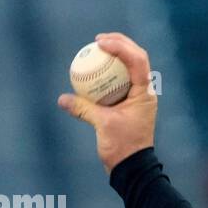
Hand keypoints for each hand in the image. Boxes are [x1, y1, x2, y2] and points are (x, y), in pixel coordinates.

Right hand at [57, 32, 156, 173]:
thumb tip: (62, 99)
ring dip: (116, 54)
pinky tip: (93, 70)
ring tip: (97, 48)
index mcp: (145, 93)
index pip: (138, 60)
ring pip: (130, 67)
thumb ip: (83, 108)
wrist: (132, 167)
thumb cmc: (123, 147)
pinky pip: (120, 80)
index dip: (121, 46)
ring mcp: (139, 96)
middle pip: (136, 57)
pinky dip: (108, 72)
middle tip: (98, 40)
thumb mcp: (102, 125)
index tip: (100, 43)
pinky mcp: (130, 103)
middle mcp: (145, 91)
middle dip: (119, 43)